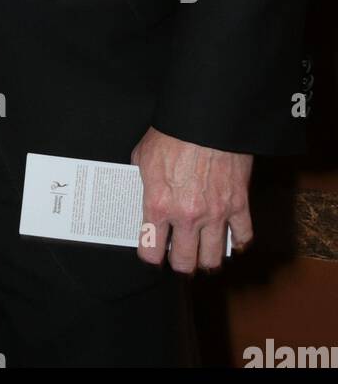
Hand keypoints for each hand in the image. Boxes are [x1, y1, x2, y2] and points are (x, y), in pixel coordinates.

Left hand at [131, 126, 253, 273]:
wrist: (206, 119)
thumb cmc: (172, 134)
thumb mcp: (143, 157)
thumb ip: (142, 182)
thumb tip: (141, 194)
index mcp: (158, 205)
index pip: (150, 252)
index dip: (150, 256)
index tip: (152, 253)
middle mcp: (186, 216)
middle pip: (184, 263)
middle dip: (179, 263)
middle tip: (179, 256)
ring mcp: (215, 214)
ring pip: (213, 259)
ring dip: (206, 259)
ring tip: (203, 253)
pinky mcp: (238, 205)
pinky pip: (242, 238)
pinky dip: (237, 243)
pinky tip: (230, 239)